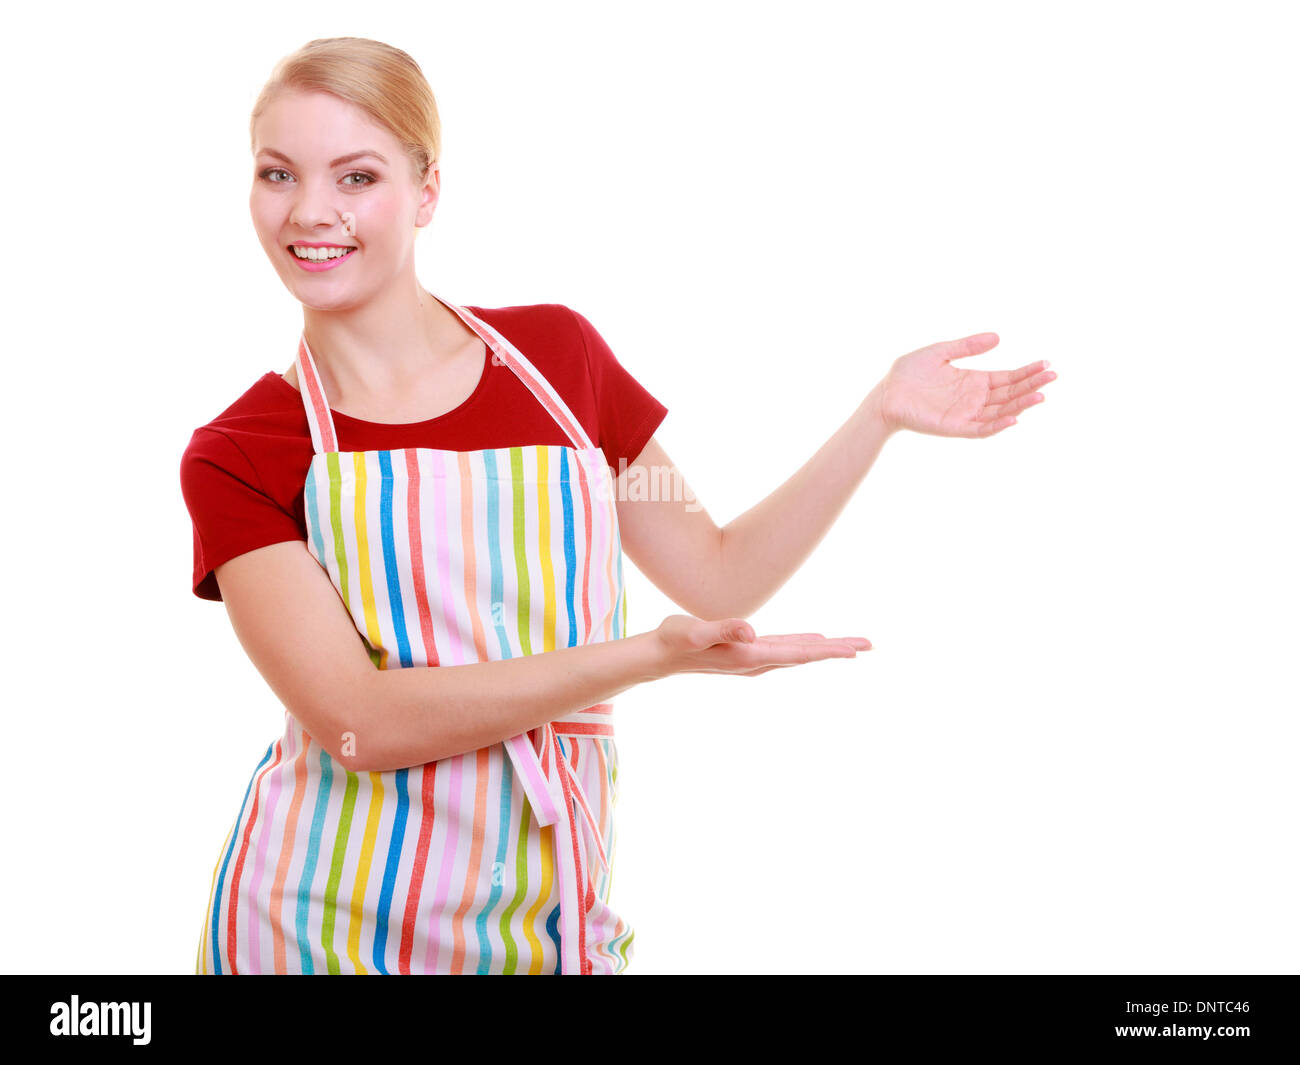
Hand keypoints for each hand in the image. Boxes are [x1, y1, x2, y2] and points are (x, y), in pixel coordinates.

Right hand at [652, 614, 870, 677]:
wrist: (658, 655)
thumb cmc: (675, 640)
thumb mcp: (696, 630)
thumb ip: (723, 630)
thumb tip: (752, 632)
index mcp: (750, 655)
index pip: (797, 654)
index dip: (827, 651)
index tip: (854, 650)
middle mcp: (757, 660)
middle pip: (805, 655)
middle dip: (837, 650)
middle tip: (870, 645)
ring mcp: (753, 658)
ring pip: (798, 652)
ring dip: (825, 649)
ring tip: (851, 645)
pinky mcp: (748, 651)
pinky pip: (786, 649)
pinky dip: (805, 645)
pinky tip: (814, 642)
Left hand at [875, 333, 1055, 437]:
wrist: (885, 393)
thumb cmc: (909, 373)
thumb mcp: (941, 352)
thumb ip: (967, 346)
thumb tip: (999, 337)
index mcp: (974, 381)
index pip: (1009, 378)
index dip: (1028, 372)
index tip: (1047, 364)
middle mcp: (974, 399)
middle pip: (1011, 394)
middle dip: (1032, 385)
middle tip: (1053, 376)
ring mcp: (966, 414)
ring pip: (1001, 411)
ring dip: (1022, 405)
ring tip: (1042, 395)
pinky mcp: (955, 427)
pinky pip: (981, 429)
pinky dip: (998, 425)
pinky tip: (1014, 418)